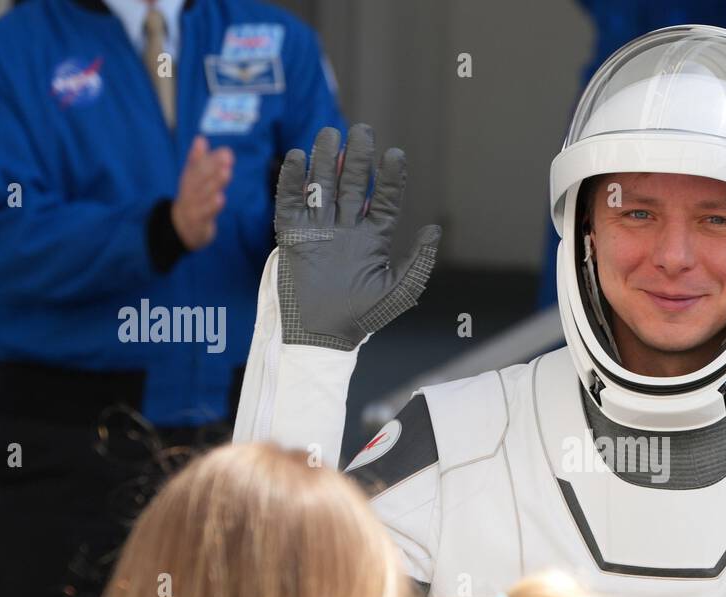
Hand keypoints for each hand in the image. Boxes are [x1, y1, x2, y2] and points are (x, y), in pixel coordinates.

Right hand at [171, 136, 233, 250]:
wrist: (181, 229)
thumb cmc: (192, 200)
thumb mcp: (193, 180)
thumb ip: (198, 161)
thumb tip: (201, 138)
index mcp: (190, 180)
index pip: (197, 166)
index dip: (209, 157)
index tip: (226, 150)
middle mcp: (190, 191)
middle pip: (200, 177)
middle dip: (213, 165)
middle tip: (228, 155)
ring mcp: (192, 206)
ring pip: (203, 193)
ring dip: (215, 182)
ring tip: (227, 171)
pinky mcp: (197, 222)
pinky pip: (204, 213)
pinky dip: (211, 206)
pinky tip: (221, 197)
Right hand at [273, 123, 440, 350]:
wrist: (322, 335)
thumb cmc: (362, 317)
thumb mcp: (399, 290)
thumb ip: (420, 261)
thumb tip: (435, 229)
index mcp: (374, 237)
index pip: (386, 199)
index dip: (391, 177)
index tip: (395, 155)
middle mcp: (347, 227)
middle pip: (353, 184)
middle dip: (357, 158)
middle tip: (362, 131)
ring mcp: (319, 229)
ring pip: (323, 185)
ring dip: (325, 160)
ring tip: (330, 135)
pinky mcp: (292, 235)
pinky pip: (290, 202)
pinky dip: (291, 180)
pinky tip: (296, 158)